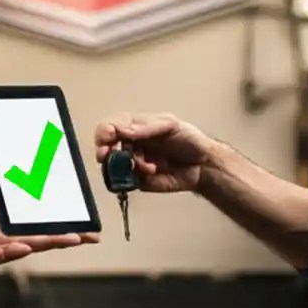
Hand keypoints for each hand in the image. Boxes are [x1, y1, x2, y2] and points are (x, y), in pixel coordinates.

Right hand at [0, 208, 91, 286]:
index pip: (2, 251)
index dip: (28, 244)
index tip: (54, 240)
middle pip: (18, 251)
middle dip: (52, 242)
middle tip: (85, 237)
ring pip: (13, 250)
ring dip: (42, 241)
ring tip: (73, 235)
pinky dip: (18, 237)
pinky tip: (34, 229)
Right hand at [93, 113, 213, 192]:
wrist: (203, 165)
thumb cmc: (189, 140)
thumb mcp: (171, 125)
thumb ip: (147, 128)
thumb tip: (124, 130)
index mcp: (135, 127)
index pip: (112, 125)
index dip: (105, 130)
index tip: (108, 136)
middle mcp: (130, 145)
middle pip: (105, 147)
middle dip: (103, 150)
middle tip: (105, 155)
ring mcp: (133, 163)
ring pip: (113, 166)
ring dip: (123, 166)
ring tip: (145, 166)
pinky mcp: (139, 181)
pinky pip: (125, 182)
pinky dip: (132, 179)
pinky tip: (150, 173)